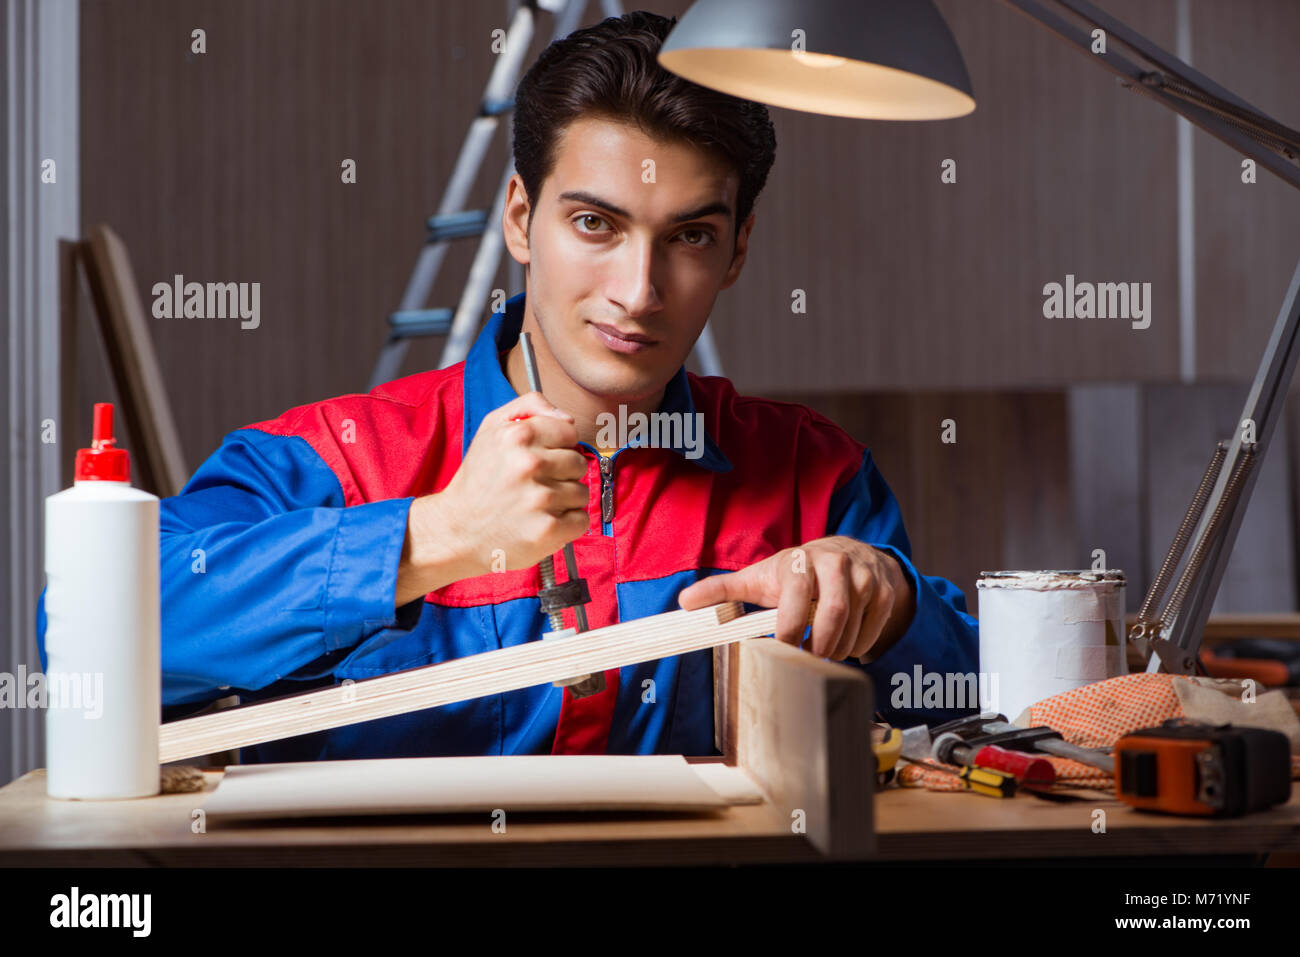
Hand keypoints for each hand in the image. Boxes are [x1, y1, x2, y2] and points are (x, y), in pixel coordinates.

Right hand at [395, 391, 589, 603]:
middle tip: (536, 484)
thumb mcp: (492, 427)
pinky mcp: (547, 529)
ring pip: (581, 492)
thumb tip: (568, 417)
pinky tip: (543, 521)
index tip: (544, 458)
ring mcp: (539, 498)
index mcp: (518, 435)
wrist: (456, 529)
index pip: (570, 432)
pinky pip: (581, 520)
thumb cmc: (478, 479)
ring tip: (537, 504)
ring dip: (564, 500)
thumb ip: (530, 406)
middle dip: (563, 474)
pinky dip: (567, 524)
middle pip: (578, 463)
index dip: (559, 446)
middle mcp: (529, 464)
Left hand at [676, 536, 915, 660]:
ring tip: (824, 651)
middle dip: (820, 646)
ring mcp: (863, 577)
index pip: (795, 599)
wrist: (848, 553)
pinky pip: (872, 632)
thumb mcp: (758, 578)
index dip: (789, 630)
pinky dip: (858, 646)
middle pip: (832, 615)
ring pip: (852, 627)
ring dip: (837, 649)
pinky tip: (846, 642)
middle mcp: (834, 564)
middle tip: (808, 660)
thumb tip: (683, 603)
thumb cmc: (795, 573)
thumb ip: (722, 590)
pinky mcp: (884, 591)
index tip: (783, 651)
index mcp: (799, 562)